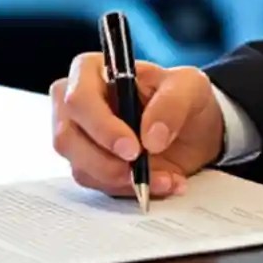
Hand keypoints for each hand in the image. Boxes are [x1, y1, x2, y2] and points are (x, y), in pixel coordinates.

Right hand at [50, 53, 224, 198]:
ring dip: (123, 181)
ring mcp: (80, 139)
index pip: (78, 98)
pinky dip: (131, 190)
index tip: (132, 149)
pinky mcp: (91, 166)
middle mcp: (77, 105)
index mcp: (92, 72)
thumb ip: (172, 104)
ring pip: (81, 168)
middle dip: (105, 163)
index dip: (100, 126)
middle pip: (67, 138)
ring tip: (166, 178)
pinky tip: (162, 183)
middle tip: (141, 172)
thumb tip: (151, 137)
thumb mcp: (190, 87)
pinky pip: (99, 185)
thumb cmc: (184, 97)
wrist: (195, 130)